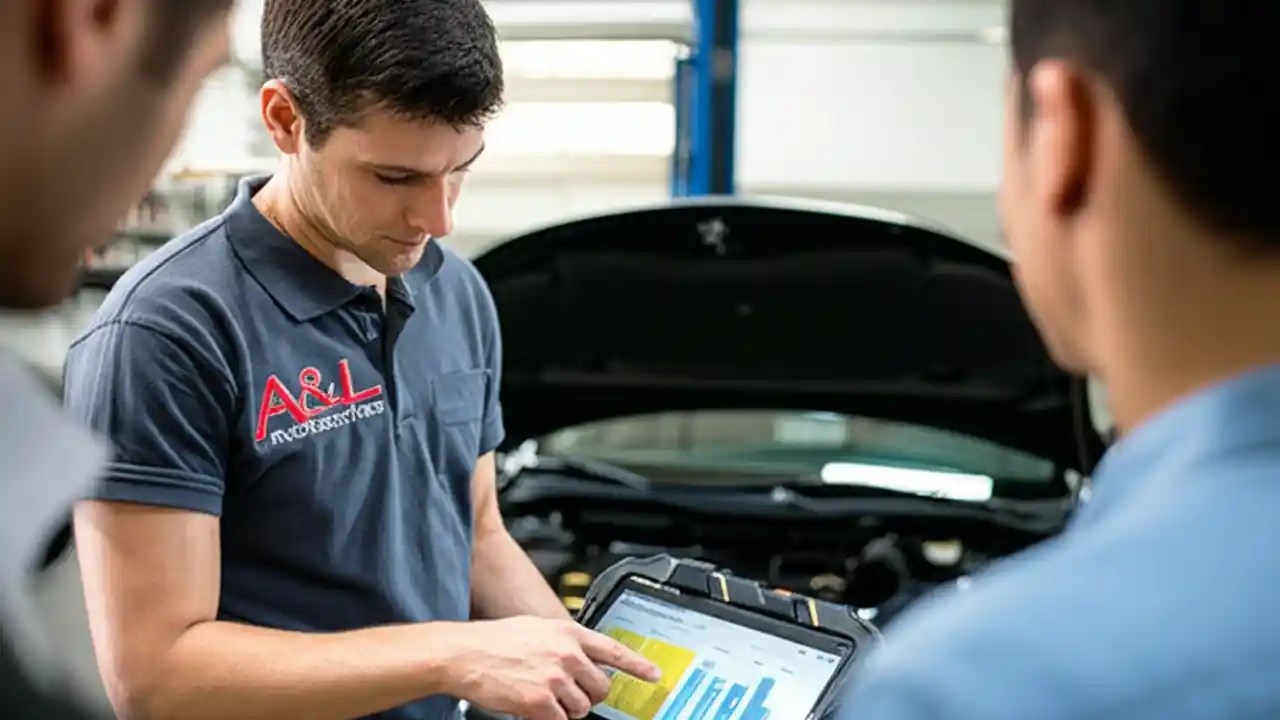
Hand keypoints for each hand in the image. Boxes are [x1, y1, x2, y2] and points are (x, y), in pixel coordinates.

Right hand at [444, 617, 661, 719]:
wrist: (466, 653)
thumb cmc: (496, 640)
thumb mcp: (538, 628)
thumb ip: (564, 641)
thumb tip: (582, 656)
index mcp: (568, 633)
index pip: (613, 650)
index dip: (637, 665)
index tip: (654, 674)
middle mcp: (567, 654)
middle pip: (601, 687)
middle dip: (590, 695)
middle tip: (572, 694)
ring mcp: (555, 679)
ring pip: (582, 708)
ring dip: (567, 709)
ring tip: (545, 697)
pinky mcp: (540, 702)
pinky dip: (551, 719)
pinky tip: (536, 708)